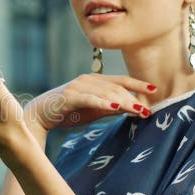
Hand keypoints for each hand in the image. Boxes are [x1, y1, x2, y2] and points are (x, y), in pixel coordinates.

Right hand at [24, 74, 156, 131]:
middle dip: (133, 98)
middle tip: (147, 110)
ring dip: (124, 101)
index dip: (137, 84)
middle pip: (116, 87)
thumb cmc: (67, 112)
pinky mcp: (69, 96)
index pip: (120, 80)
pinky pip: (90, 98)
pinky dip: (103, 102)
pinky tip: (115, 106)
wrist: (40, 115)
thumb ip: (110, 107)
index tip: (154, 89)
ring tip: (138, 110)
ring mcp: (77, 86)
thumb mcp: (93, 110)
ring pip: (106, 92)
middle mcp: (87, 80)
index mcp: (94, 81)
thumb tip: (131, 107)